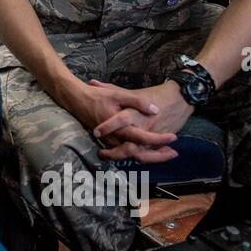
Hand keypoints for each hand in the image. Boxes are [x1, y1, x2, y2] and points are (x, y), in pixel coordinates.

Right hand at [54, 77, 178, 164]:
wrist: (76, 100)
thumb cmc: (98, 96)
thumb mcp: (119, 94)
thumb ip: (138, 102)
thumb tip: (155, 109)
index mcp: (120, 128)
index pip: (143, 138)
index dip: (160, 139)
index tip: (174, 137)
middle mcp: (116, 139)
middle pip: (139, 154)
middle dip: (158, 156)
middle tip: (174, 153)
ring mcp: (111, 142)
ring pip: (132, 155)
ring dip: (150, 156)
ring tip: (166, 153)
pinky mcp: (109, 141)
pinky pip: (125, 151)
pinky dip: (139, 152)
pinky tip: (150, 148)